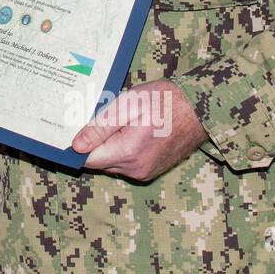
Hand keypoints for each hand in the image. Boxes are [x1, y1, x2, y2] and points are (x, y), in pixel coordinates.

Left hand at [72, 80, 205, 181]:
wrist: (197, 109)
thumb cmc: (163, 101)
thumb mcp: (127, 104)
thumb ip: (100, 127)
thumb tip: (76, 147)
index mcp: (128, 153)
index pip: (88, 159)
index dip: (81, 144)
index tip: (81, 129)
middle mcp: (136, 169)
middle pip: (100, 162)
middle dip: (98, 142)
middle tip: (110, 119)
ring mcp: (145, 172)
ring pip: (113, 163)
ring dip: (112, 145)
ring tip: (126, 123)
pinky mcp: (151, 171)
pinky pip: (127, 163)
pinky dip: (124, 149)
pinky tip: (134, 131)